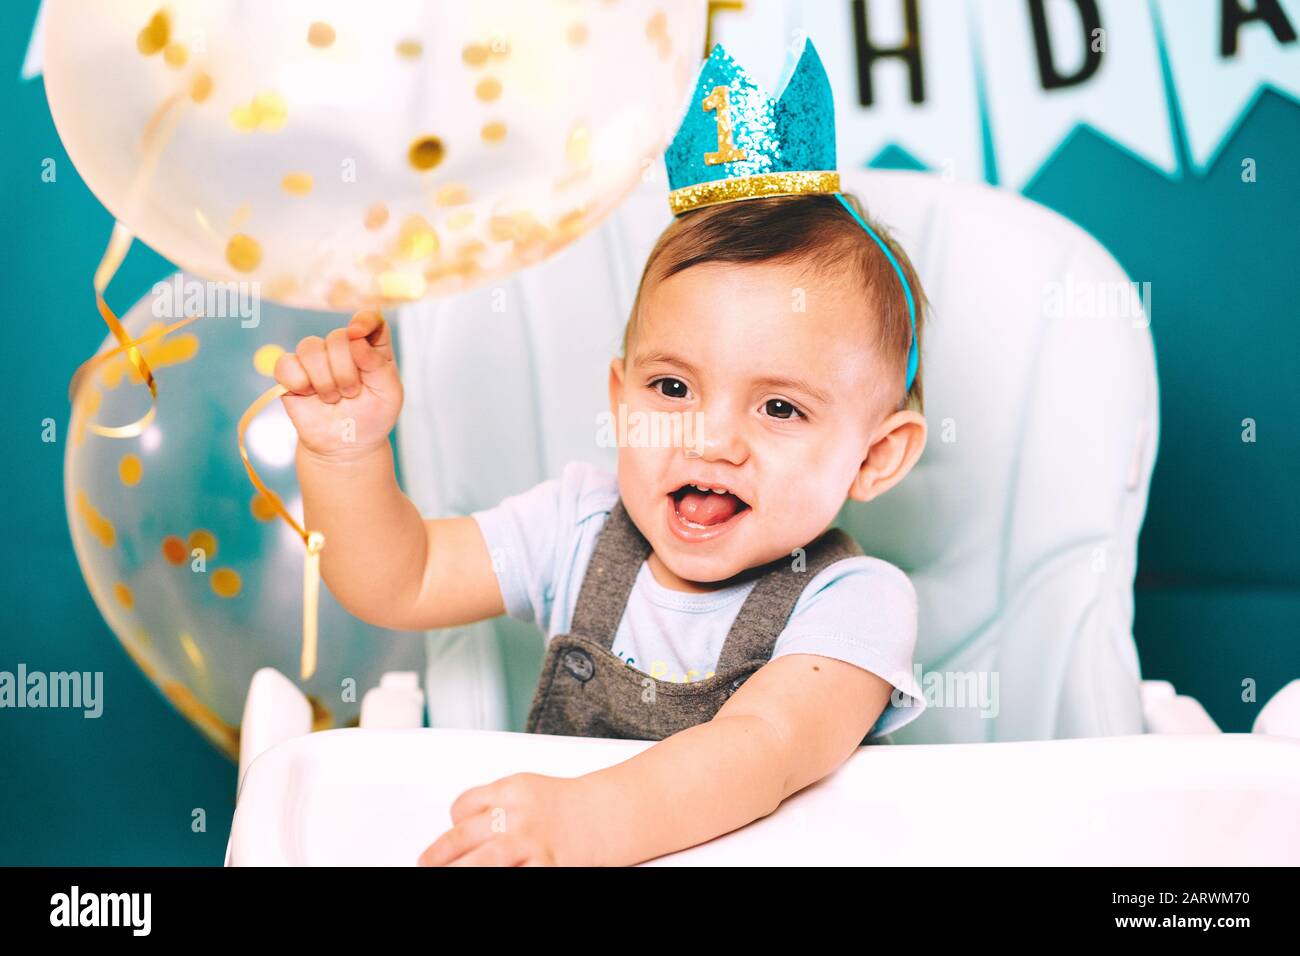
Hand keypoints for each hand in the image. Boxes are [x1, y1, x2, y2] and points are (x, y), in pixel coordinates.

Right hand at [274, 309, 402, 461]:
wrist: (347, 446)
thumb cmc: (372, 417)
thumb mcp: (389, 393)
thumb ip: (377, 365)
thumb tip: (355, 340)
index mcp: (371, 347)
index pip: (370, 318)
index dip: (363, 320)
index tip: (357, 333)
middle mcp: (343, 347)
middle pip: (338, 337)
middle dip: (346, 372)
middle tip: (351, 394)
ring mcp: (316, 359)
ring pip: (310, 347)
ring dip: (324, 380)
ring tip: (332, 398)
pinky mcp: (291, 373)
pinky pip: (286, 364)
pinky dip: (298, 381)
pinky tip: (308, 395)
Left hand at [417, 773, 606, 866]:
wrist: (610, 812)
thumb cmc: (567, 804)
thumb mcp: (528, 791)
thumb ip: (498, 805)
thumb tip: (463, 827)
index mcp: (512, 788)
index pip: (465, 805)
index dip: (453, 823)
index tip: (449, 835)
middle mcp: (519, 813)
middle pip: (465, 834)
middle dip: (439, 853)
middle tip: (427, 863)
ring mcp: (532, 841)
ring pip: (483, 860)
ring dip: (458, 868)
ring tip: (442, 873)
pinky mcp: (548, 864)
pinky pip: (516, 876)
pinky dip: (500, 878)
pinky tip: (492, 878)